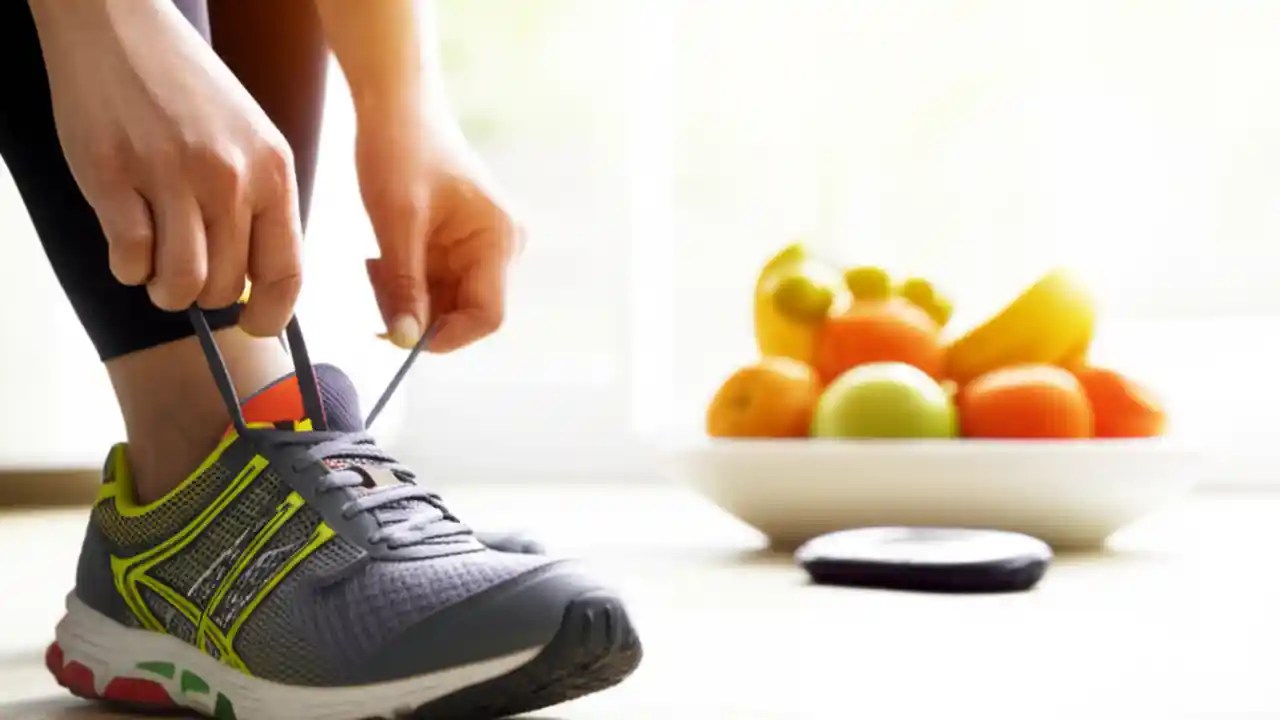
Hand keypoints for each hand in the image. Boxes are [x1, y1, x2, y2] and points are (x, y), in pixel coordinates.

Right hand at [30, 0, 302, 334]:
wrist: (120, 28)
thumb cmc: (188, 89)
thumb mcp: (251, 139)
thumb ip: (261, 204)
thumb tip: (262, 282)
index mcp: (273, 170)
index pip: (288, 271)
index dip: (272, 315)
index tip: (254, 325)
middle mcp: (229, 176)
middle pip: (227, 286)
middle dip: (205, 297)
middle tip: (186, 273)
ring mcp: (169, 176)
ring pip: (180, 283)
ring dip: (164, 290)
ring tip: (156, 268)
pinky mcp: (112, 176)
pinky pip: (129, 260)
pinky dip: (126, 267)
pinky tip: (127, 243)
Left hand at [357, 105, 522, 351]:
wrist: (397, 108)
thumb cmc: (401, 152)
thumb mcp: (397, 223)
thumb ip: (404, 286)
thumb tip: (404, 341)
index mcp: (498, 240)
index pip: (487, 315)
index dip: (445, 336)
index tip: (398, 336)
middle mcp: (502, 248)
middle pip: (466, 312)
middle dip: (419, 313)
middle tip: (375, 288)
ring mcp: (484, 248)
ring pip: (447, 302)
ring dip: (408, 299)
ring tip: (376, 266)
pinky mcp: (463, 246)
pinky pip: (437, 284)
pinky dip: (408, 283)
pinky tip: (385, 259)